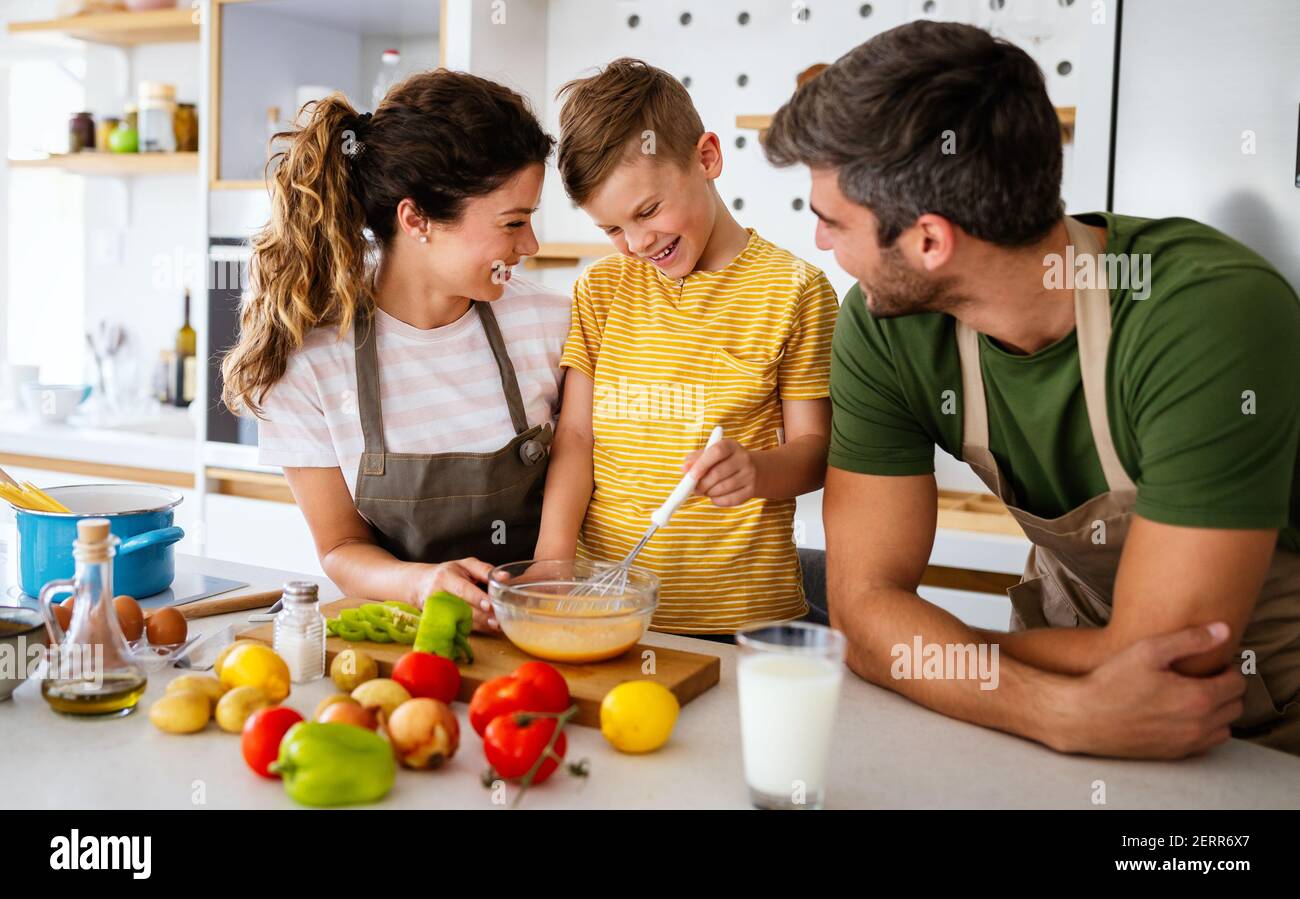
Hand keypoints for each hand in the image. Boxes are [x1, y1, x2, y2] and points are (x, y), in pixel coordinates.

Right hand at [413, 557, 498, 633]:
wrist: (420, 584)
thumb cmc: (449, 573)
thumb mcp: (465, 565)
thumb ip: (485, 570)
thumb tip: (506, 577)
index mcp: (446, 577)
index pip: (462, 589)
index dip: (476, 597)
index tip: (490, 605)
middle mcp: (439, 594)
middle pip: (462, 608)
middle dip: (481, 615)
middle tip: (498, 621)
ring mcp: (436, 611)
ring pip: (460, 620)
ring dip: (481, 625)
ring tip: (498, 626)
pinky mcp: (437, 622)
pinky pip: (458, 627)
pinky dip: (476, 629)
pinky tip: (489, 628)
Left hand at [682, 439, 757, 506]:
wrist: (758, 470)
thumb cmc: (727, 461)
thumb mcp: (714, 454)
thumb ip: (697, 458)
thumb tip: (684, 469)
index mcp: (732, 445)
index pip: (716, 451)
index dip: (702, 464)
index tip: (691, 475)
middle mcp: (743, 458)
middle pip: (718, 473)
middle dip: (702, 484)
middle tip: (695, 488)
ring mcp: (750, 475)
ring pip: (723, 488)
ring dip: (709, 493)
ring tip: (705, 491)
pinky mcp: (752, 490)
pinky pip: (730, 500)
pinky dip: (717, 500)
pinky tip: (715, 496)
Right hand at [1052, 622, 1245, 758]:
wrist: (1084, 717)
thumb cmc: (1112, 682)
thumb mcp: (1149, 650)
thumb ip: (1191, 639)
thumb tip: (1223, 630)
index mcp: (1197, 698)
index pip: (1237, 683)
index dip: (1227, 669)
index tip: (1211, 663)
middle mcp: (1198, 725)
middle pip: (1235, 706)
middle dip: (1226, 689)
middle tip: (1205, 677)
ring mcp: (1187, 743)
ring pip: (1225, 728)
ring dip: (1218, 712)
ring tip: (1195, 696)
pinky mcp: (1174, 754)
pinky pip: (1206, 744)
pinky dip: (1204, 729)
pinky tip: (1182, 714)